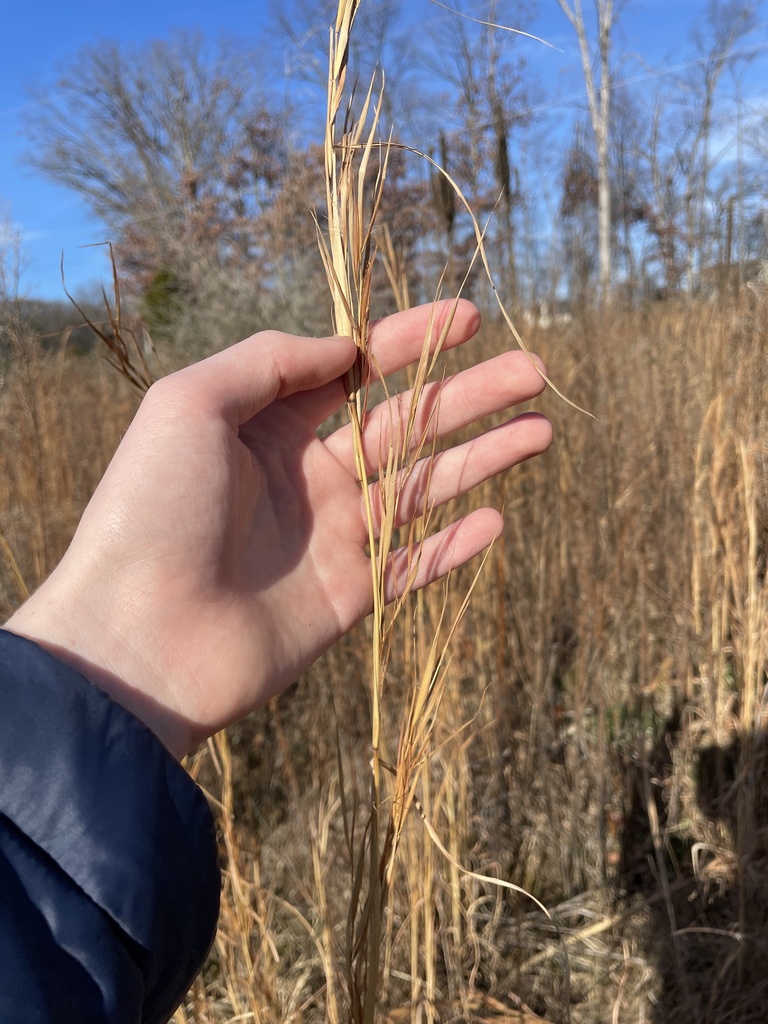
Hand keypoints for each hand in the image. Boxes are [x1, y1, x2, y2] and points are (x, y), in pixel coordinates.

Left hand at [4, 301, 551, 757]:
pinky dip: (456, 546)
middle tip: (534, 369)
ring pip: (424, 488)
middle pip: (406, 424)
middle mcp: (306, 475)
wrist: (137, 640)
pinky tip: (498, 519)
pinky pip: (414, 566)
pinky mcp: (348, 597)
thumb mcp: (190, 405)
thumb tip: (344, 348)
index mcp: (267, 425)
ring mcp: (331, 538)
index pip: (355, 371)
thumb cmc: (152, 510)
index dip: (411, 342)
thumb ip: (269, 362)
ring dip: (484, 459)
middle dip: (469, 395)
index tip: (469, 317)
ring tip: (542, 429)